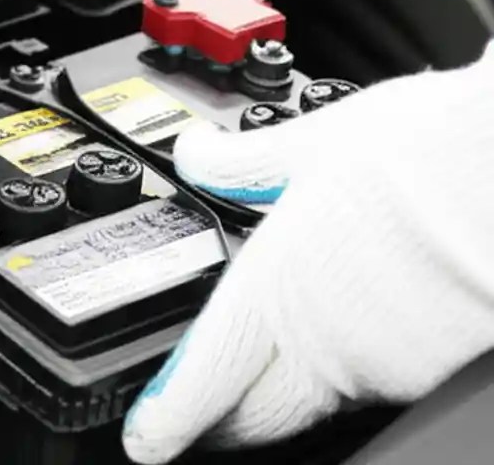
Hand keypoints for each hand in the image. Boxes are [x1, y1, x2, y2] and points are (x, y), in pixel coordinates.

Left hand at [123, 43, 493, 463]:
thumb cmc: (428, 150)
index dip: (167, 417)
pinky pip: (376, 387)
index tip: (146, 437)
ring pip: (317, 403)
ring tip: (276, 362)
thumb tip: (197, 155)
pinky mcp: (431, 371)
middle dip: (220, 420)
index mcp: (275, 287)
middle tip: (199, 412)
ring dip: (287, 390)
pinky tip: (356, 334)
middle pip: (256, 415)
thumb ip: (243, 161)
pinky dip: (352, 372)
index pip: (204, 380)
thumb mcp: (312, 141)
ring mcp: (383, 365)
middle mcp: (324, 342)